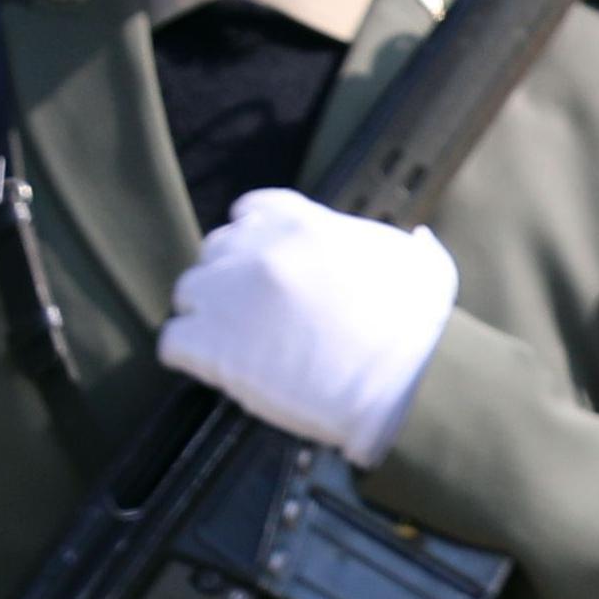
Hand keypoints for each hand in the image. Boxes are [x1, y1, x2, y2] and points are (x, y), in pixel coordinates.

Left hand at [159, 191, 457, 465]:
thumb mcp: (426, 269)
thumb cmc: (416, 331)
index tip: (270, 269)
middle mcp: (256, 249)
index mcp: (302, 223)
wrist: (397, 387)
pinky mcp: (208, 344)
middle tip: (257, 314)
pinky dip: (191, 356)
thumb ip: (412, 247)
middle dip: (231, 279)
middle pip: (216, 252)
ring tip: (237, 345)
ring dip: (208, 315)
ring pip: (189, 293)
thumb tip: (417, 239)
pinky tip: (221, 370)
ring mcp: (226, 295)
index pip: (252, 212)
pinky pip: (173, 341)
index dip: (257, 243)